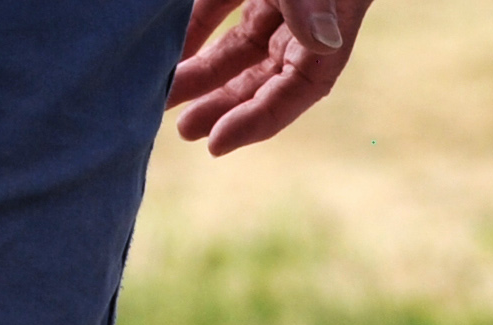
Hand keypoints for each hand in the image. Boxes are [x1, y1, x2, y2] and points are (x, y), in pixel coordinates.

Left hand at [169, 0, 372, 153]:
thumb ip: (313, 5)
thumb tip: (323, 45)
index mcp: (329, 23)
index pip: (299, 89)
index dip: (259, 121)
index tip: (216, 143)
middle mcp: (303, 20)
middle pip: (264, 78)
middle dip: (225, 107)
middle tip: (184, 130)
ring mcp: (277, 1)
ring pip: (238, 50)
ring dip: (203, 77)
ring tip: (163, 97)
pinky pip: (219, 11)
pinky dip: (194, 33)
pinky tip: (169, 53)